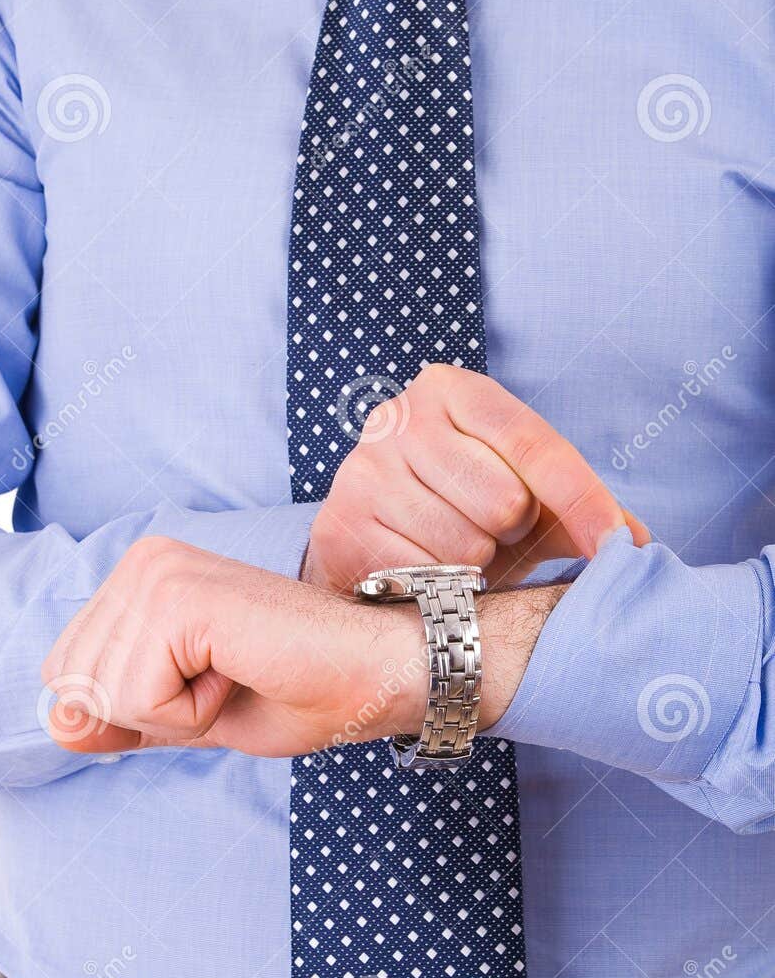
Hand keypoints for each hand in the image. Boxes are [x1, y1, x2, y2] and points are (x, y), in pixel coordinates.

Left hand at [41, 538, 427, 757]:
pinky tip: (240, 672)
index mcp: (137, 577)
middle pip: (72, 684)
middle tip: (227, 680)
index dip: (132, 709)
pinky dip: (191, 713)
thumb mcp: (188, 716)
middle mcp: (140, 560)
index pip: (65, 673)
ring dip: (174, 714)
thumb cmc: (299, 691)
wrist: (376, 675)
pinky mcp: (177, 595)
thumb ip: (120, 717)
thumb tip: (54, 726)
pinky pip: (138, 697)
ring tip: (237, 674)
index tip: (211, 682)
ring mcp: (156, 570)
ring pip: (102, 695)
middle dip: (146, 713)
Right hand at [303, 364, 649, 593]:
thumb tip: (637, 542)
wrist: (373, 542)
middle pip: (503, 500)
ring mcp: (362, 469)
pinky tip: (423, 570)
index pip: (532, 442)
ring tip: (455, 551)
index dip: (582, 497)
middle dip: (512, 532)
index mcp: (454, 390)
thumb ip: (578, 508)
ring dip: (474, 565)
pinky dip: (435, 587)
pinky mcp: (339, 524)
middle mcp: (399, 417)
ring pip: (464, 545)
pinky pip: (422, 574)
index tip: (614, 542)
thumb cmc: (461, 511)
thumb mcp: (523, 497)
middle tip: (492, 532)